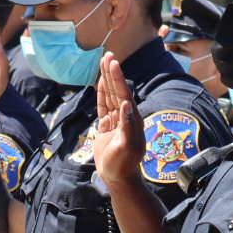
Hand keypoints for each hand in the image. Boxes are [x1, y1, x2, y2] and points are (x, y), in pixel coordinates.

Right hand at [92, 53, 146, 187]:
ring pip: (110, 95)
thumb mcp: (127, 146)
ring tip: (104, 63)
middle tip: (107, 54)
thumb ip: (128, 125)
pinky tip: (100, 83)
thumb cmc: (124, 164)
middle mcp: (125, 116)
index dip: (117, 78)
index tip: (112, 62)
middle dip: (112, 73)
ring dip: (107, 80)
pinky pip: (104, 106)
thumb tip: (125, 104)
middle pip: (117, 90)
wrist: (118, 178)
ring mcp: (116, 121)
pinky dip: (101, 94)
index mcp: (132, 118)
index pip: (123, 93)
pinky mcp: (107, 127)